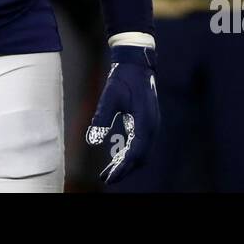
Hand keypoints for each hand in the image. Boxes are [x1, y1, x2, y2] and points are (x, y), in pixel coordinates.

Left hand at [85, 45, 158, 184]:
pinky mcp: (145, 123)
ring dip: (125, 164)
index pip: (136, 153)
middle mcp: (151, 127)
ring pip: (140, 153)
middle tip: (106, 179)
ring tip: (107, 174)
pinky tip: (114, 159)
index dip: (123, 168)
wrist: (136, 63)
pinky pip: (138, 144)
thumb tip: (92, 141)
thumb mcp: (110, 96)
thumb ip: (101, 117)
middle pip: (140, 157)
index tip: (109, 178)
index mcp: (145, 122)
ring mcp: (150, 126)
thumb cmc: (123, 78)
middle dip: (124, 170)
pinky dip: (127, 154)